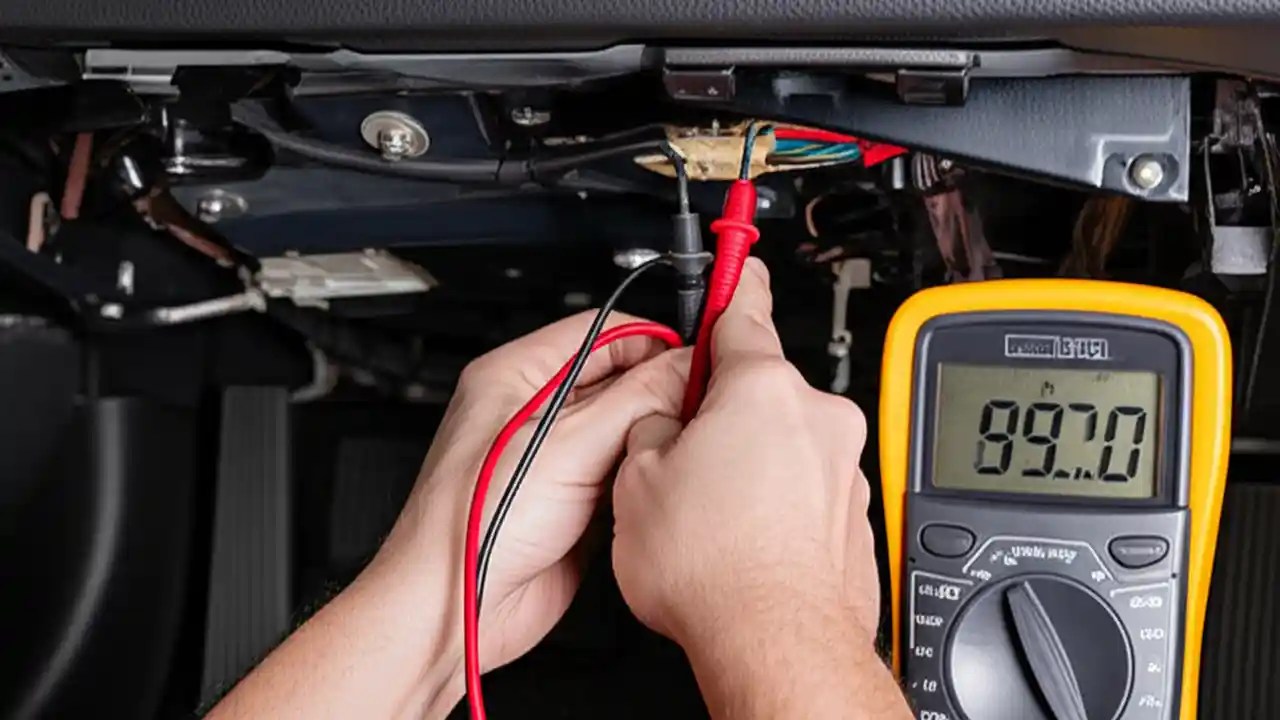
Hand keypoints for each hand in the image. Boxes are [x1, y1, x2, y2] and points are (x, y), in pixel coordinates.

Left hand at [208, 312, 687, 719]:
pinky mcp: (570, 500)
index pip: (600, 331)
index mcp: (515, 376)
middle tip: (695, 406)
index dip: (651, 340)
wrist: (459, 609)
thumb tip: (684, 369)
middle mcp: (532, 413)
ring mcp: (552, 458)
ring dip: (651, 440)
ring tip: (673, 448)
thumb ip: (637, 400)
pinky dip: (642, 478)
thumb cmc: (472, 528)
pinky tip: (652, 487)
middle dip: (658, 393)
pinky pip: (622, 474)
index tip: (693, 358)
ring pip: (624, 429)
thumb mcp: (568, 445)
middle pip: (617, 380)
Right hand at [612, 259, 906, 717]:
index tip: (740, 263)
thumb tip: (663, 428)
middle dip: (722, 413)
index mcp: (762, 388)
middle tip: (682, 455)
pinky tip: (744, 542)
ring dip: (750, 464)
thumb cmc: (713, 567)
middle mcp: (816, 418)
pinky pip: (807, 489)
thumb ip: (651, 429)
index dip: (734, 283)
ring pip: (784, 444)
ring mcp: (843, 468)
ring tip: (710, 518)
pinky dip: (778, 504)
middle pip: (759, 389)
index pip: (745, 311)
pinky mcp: (856, 515)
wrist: (774, 642)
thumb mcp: (638, 479)